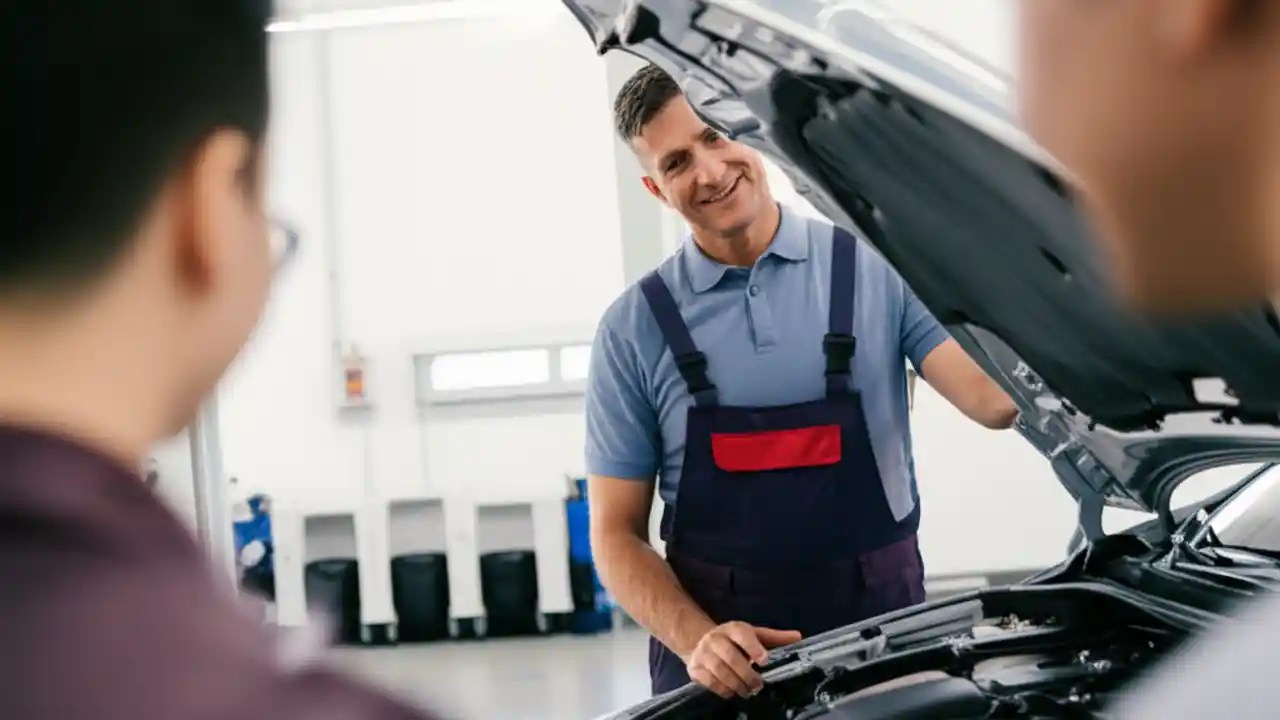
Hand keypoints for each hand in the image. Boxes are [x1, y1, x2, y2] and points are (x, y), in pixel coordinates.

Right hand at [685, 621, 801, 698]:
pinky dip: (723, 689)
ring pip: (719, 670)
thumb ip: (774, 637)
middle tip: (758, 685)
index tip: (765, 660)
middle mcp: (716, 639)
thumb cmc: (733, 640)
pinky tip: (733, 692)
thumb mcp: (753, 635)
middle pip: (730, 656)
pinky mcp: (695, 668)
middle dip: (746, 673)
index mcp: (733, 629)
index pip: (742, 635)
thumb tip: (798, 637)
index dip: (753, 647)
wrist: (699, 641)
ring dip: (736, 684)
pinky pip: (709, 681)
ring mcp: (703, 653)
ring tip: (747, 692)